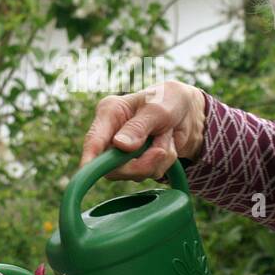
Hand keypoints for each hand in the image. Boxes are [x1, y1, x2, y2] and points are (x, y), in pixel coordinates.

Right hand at [80, 80, 207, 180]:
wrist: (187, 111)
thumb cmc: (169, 100)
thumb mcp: (157, 109)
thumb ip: (139, 127)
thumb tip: (120, 145)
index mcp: (109, 113)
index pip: (94, 139)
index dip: (90, 156)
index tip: (87, 169)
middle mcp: (111, 134)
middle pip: (113, 166)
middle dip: (141, 163)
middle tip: (162, 151)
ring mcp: (123, 151)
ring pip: (134, 173)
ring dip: (158, 159)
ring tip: (167, 136)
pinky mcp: (137, 162)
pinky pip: (150, 174)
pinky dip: (165, 162)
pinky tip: (167, 144)